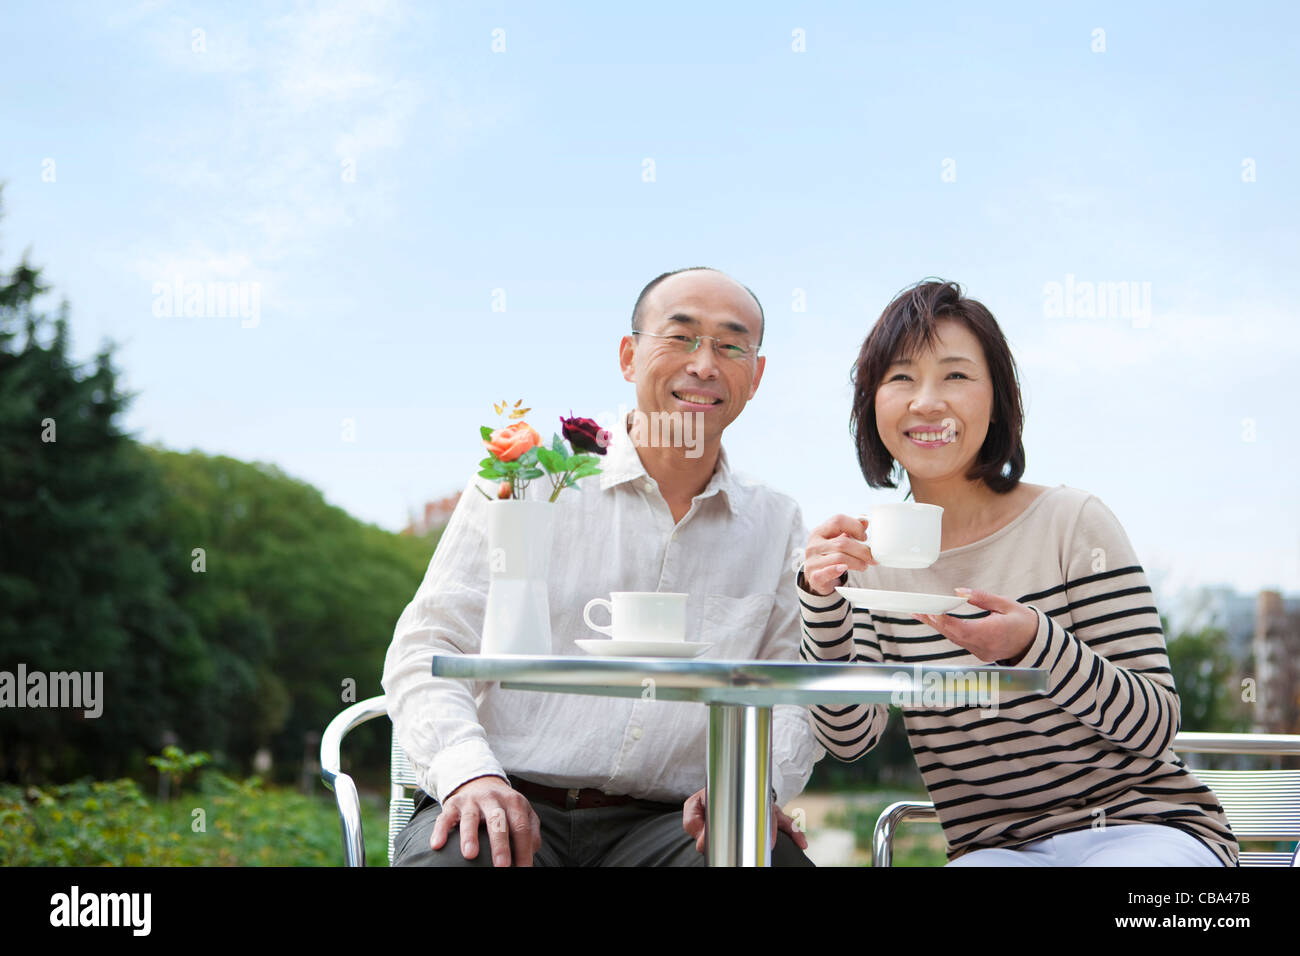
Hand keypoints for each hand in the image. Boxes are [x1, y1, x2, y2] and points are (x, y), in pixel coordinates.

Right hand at [430, 774, 541, 866]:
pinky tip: (437, 845)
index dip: (523, 850)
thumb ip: (530, 829)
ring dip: (470, 836)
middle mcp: (493, 799)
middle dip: (500, 844)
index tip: (524, 870)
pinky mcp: (452, 803)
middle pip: (498, 821)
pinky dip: (441, 830)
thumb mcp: (521, 811)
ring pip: (470, 818)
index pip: (521, 827)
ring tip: (470, 855)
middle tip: (502, 866)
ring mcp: (471, 801)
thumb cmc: (504, 806)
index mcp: (514, 802)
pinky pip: (444, 816)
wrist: (480, 781)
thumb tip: (531, 851)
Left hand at [682, 787, 809, 853]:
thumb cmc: (706, 804)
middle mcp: (750, 797)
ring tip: (785, 843)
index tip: (746, 827)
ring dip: (785, 829)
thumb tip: (703, 842)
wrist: (715, 801)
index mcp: (732, 791)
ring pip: (777, 815)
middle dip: (768, 826)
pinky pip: (788, 823)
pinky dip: (795, 832)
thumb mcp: (694, 807)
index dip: (745, 813)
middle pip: (765, 808)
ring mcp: (762, 807)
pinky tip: (802, 843)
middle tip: (767, 843)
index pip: (742, 798)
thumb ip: (694, 821)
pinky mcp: (771, 817)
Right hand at [802, 514, 876, 595]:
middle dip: (861, 550)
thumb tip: (865, 521)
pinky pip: (827, 572)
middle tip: (871, 557)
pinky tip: (844, 568)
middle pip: (842, 543)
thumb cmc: (829, 556)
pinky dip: (837, 570)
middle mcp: (814, 545)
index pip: (838, 521)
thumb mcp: (836, 541)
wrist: (816, 578)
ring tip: (863, 565)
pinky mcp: (815, 577)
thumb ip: (850, 531)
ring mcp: (813, 561)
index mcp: (819, 532)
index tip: (864, 537)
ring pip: (839, 558)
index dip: (855, 527)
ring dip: (857, 562)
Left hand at [913, 588, 1037, 663]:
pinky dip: (948, 631)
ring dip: (938, 626)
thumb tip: (959, 591)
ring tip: (920, 614)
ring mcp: (981, 652)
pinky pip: (960, 642)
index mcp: (992, 633)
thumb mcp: (1006, 604)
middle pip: (953, 635)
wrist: (1037, 644)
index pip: (962, 629)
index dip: (944, 621)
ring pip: (954, 639)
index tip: (931, 611)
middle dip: (934, 622)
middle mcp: (984, 646)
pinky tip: (937, 622)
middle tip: (916, 610)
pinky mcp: (980, 654)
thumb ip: (982, 598)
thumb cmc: (1023, 621)